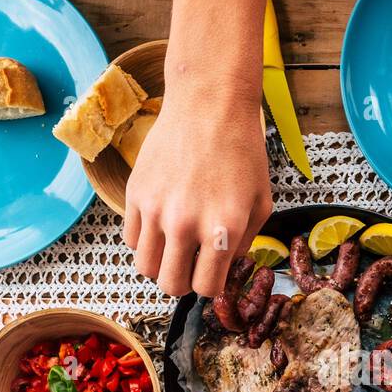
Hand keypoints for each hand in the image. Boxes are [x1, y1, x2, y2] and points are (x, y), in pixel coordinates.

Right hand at [124, 84, 271, 297]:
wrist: (209, 104)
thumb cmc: (241, 150)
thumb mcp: (261, 201)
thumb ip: (245, 241)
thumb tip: (225, 265)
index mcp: (223, 229)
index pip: (206, 288)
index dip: (210, 286)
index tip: (211, 274)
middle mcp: (186, 224)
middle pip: (171, 286)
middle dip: (183, 282)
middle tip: (190, 266)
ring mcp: (156, 209)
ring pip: (145, 267)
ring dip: (161, 264)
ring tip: (173, 248)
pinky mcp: (135, 194)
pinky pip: (130, 239)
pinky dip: (144, 240)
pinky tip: (160, 225)